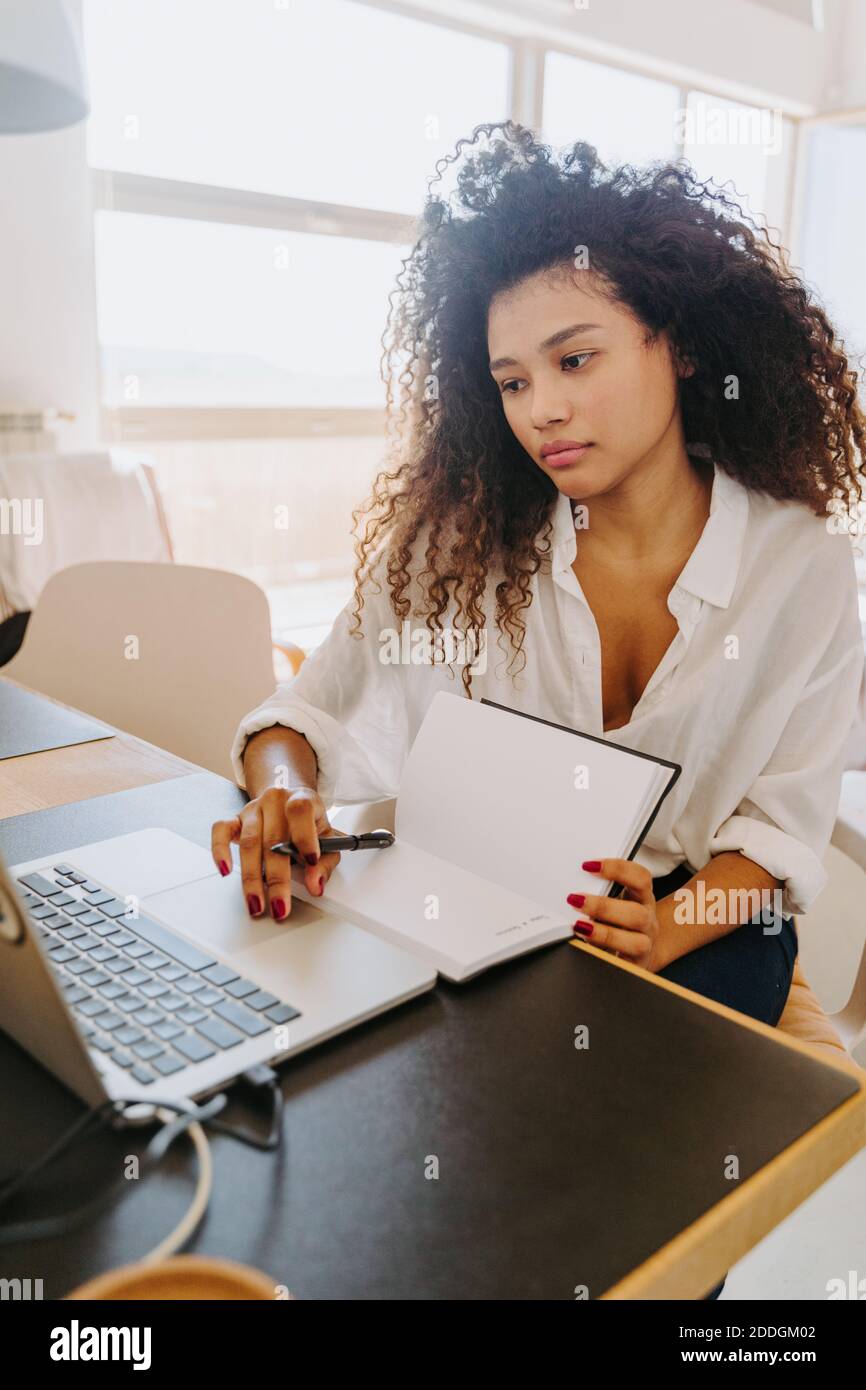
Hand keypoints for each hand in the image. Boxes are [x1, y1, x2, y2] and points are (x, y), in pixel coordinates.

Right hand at [211, 785, 341, 919]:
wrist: (288, 801)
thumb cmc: (308, 822)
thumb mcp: (327, 839)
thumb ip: (325, 863)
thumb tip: (315, 884)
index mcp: (302, 798)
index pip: (301, 810)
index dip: (305, 836)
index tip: (310, 861)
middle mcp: (275, 800)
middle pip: (273, 839)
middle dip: (277, 878)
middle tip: (280, 905)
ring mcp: (253, 809)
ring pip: (249, 843)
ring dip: (251, 877)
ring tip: (256, 903)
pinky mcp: (235, 819)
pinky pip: (220, 831)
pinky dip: (220, 851)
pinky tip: (226, 870)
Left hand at [566, 857, 661, 970]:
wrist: (635, 955)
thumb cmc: (618, 923)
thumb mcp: (613, 902)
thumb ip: (599, 892)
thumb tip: (570, 890)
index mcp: (642, 898)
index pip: (641, 878)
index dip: (618, 869)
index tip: (588, 866)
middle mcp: (647, 921)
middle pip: (638, 913)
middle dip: (604, 907)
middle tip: (575, 900)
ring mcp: (645, 946)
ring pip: (637, 943)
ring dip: (605, 934)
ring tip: (579, 926)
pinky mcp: (636, 967)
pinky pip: (624, 966)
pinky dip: (604, 957)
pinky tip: (585, 949)